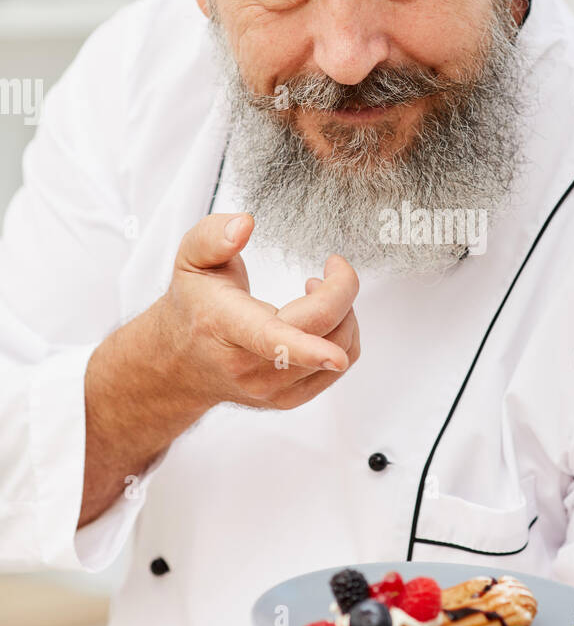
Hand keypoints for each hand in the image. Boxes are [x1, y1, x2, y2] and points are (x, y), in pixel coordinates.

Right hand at [154, 211, 360, 412]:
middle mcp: (246, 366)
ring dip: (343, 313)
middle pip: (320, 334)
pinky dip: (342, 338)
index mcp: (224, 326)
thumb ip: (214, 236)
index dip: (308, 348)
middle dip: (342, 291)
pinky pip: (337, 371)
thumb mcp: (191, 259)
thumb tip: (245, 224)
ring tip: (317, 290)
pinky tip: (319, 319)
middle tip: (332, 267)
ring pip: (337, 352)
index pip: (271, 339)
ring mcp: (268, 389)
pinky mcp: (286, 400)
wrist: (178, 362)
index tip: (335, 356)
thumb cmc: (193, 304)